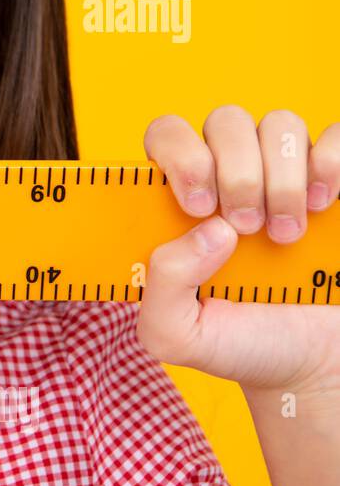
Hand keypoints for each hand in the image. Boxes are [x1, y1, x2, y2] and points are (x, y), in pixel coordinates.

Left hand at [137, 107, 339, 394]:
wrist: (312, 364)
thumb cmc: (240, 343)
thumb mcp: (175, 334)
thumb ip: (161, 284)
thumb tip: (206, 229)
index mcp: (180, 202)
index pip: (167, 135)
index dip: (181, 156)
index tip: (198, 206)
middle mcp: (229, 176)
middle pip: (225, 122)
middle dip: (237, 174)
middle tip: (247, 229)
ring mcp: (283, 175)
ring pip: (278, 124)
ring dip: (282, 179)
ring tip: (286, 235)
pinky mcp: (331, 181)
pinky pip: (331, 135)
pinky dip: (328, 162)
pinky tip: (322, 205)